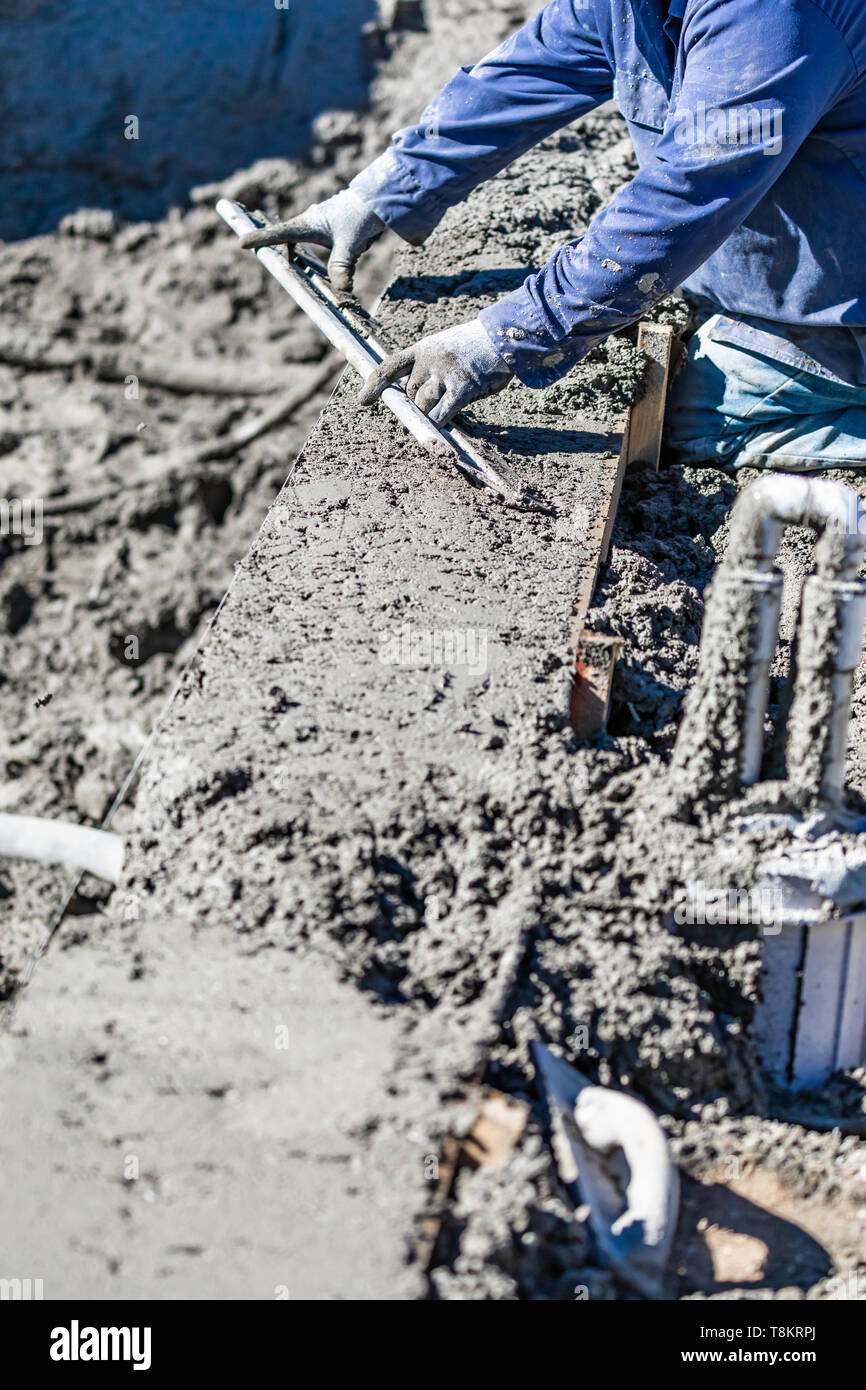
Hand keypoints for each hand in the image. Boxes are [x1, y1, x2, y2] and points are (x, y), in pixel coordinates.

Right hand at [239, 188, 384, 292]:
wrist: (379, 200)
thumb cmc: (361, 217)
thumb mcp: (350, 245)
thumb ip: (342, 268)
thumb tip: (341, 292)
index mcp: (308, 225)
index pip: (279, 234)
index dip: (260, 239)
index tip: (241, 243)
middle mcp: (309, 222)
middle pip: (283, 236)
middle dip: (269, 241)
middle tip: (251, 246)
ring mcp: (317, 223)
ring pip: (297, 238)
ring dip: (288, 247)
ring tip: (279, 257)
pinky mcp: (328, 227)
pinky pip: (310, 240)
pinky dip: (304, 248)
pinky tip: (307, 258)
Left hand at [358, 319, 512, 426]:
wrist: (503, 336)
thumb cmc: (477, 348)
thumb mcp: (445, 351)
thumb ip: (430, 371)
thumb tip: (421, 402)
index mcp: (422, 349)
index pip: (390, 367)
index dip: (374, 385)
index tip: (362, 401)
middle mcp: (429, 361)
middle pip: (410, 394)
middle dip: (416, 406)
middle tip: (431, 408)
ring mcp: (445, 374)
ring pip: (424, 405)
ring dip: (428, 416)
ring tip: (441, 415)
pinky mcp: (463, 388)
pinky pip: (443, 413)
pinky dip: (436, 425)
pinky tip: (434, 436)